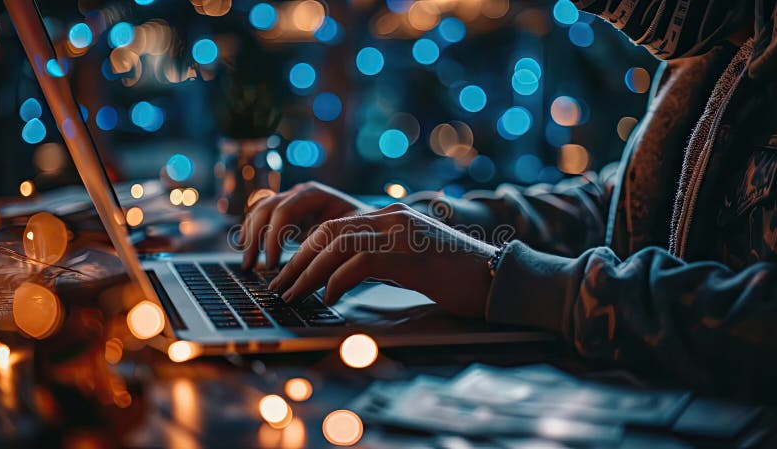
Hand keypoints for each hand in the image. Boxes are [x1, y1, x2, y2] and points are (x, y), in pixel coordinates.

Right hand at [239, 181, 373, 269]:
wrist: (372, 223)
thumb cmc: (366, 230)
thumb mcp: (355, 235)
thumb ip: (334, 246)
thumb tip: (315, 270)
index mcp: (315, 195)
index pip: (284, 211)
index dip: (274, 237)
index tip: (273, 264)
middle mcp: (299, 194)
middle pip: (266, 209)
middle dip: (255, 238)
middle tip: (252, 266)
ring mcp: (291, 200)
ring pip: (259, 212)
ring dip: (249, 237)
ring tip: (248, 264)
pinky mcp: (287, 213)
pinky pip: (260, 217)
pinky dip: (251, 233)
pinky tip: (247, 250)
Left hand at [268, 203, 496, 317]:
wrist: (497, 276)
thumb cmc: (457, 275)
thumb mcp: (413, 260)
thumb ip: (382, 258)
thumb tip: (342, 277)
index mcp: (392, 215)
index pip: (336, 225)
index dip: (307, 249)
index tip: (288, 273)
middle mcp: (392, 217)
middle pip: (328, 231)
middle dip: (298, 260)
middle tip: (279, 286)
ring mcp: (400, 232)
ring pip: (337, 244)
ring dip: (308, 272)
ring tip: (293, 295)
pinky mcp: (408, 254)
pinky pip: (359, 262)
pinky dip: (337, 281)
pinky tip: (329, 298)